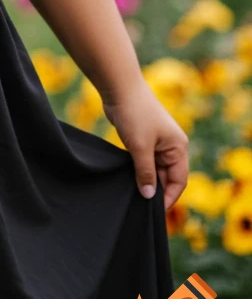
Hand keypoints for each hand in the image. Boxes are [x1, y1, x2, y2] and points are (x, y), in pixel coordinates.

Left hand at [102, 84, 188, 211]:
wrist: (120, 87)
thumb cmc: (135, 114)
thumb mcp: (141, 147)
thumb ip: (145, 173)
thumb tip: (149, 196)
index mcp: (178, 147)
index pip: (179, 180)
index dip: (168, 197)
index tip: (154, 211)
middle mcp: (171, 146)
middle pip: (167, 177)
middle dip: (156, 190)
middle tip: (141, 206)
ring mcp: (157, 142)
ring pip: (155, 169)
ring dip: (146, 180)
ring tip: (134, 196)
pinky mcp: (143, 138)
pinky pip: (144, 161)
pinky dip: (139, 170)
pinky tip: (128, 180)